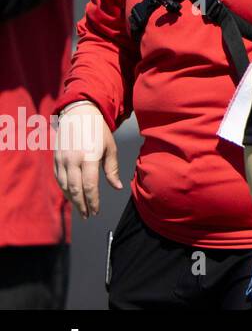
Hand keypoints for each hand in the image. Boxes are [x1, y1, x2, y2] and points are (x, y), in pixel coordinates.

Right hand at [53, 102, 119, 217]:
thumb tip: (118, 187)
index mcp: (89, 157)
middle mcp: (73, 160)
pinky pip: (58, 179)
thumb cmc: (98, 131)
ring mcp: (62, 159)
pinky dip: (64, 190)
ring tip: (81, 208)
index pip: (90, 185)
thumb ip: (112, 169)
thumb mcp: (110, 148)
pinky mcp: (56, 159)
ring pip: (64, 186)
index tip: (96, 211)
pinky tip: (71, 196)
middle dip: (82, 204)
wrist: (79, 115)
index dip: (92, 201)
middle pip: (75, 189)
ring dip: (72, 199)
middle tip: (88, 215)